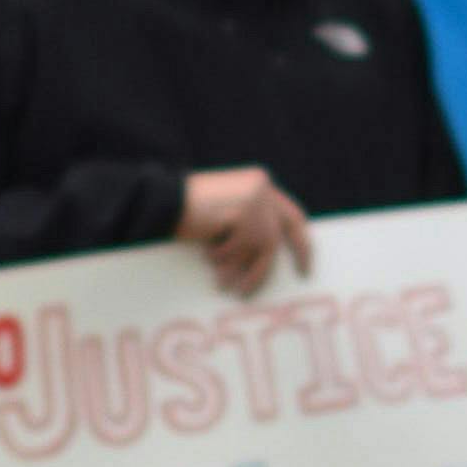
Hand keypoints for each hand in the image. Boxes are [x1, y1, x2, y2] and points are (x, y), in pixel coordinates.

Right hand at [180, 165, 311, 296]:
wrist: (161, 199)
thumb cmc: (186, 209)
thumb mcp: (226, 211)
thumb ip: (249, 223)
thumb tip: (266, 255)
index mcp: (258, 183)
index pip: (290, 215)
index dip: (300, 240)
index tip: (305, 263)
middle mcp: (261, 188)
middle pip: (279, 235)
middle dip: (291, 258)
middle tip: (298, 278)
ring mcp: (253, 200)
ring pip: (259, 248)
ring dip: (240, 267)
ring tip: (225, 283)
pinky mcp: (242, 214)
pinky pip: (240, 250)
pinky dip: (223, 257)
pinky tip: (207, 255)